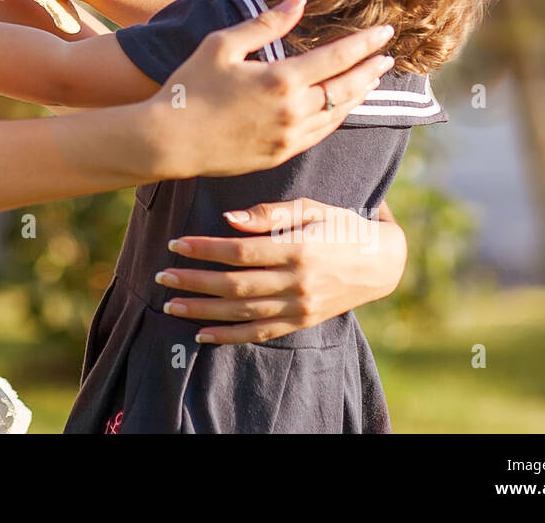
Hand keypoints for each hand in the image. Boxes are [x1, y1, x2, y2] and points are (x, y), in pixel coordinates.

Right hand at [145, 0, 394, 179]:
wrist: (169, 141)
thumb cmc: (190, 87)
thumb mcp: (222, 46)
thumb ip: (265, 24)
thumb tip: (299, 2)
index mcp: (282, 79)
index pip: (338, 57)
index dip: (365, 43)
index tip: (386, 31)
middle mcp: (294, 111)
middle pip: (347, 88)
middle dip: (370, 70)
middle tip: (388, 57)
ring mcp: (289, 137)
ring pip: (337, 114)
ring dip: (358, 95)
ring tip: (370, 81)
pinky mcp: (279, 154)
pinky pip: (319, 134)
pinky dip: (336, 117)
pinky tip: (338, 108)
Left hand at [158, 198, 407, 343]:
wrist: (381, 262)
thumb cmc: (341, 225)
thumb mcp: (311, 208)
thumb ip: (269, 213)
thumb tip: (228, 219)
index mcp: (297, 248)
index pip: (240, 251)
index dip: (205, 249)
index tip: (176, 244)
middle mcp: (296, 282)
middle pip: (235, 285)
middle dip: (194, 281)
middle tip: (162, 276)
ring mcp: (299, 306)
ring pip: (242, 313)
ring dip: (203, 310)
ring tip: (171, 305)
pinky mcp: (301, 322)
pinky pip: (260, 334)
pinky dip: (229, 337)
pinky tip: (202, 335)